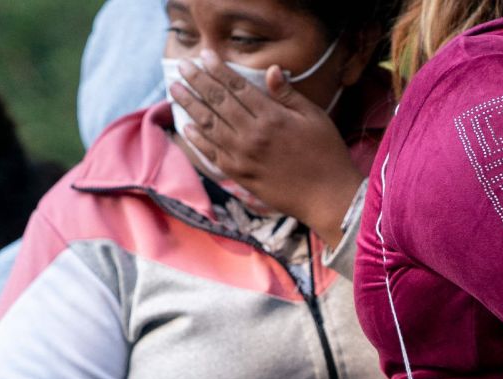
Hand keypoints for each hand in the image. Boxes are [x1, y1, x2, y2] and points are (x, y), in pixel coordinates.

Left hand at [169, 51, 364, 248]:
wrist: (327, 197)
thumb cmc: (326, 154)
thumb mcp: (314, 117)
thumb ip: (288, 94)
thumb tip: (271, 70)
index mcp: (272, 117)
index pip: (238, 87)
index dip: (219, 70)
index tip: (204, 55)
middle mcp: (252, 135)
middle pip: (218, 102)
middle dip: (198, 81)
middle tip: (182, 66)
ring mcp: (242, 157)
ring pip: (209, 125)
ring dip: (190, 105)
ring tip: (175, 90)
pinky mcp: (239, 175)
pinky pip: (211, 153)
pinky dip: (197, 139)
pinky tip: (186, 126)